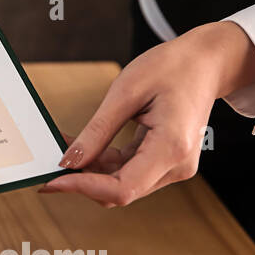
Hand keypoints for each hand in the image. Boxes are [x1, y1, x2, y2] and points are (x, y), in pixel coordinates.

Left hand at [41, 20, 254, 206]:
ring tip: (63, 146)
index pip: (122, 188)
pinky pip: (129, 172)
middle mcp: (177, 166)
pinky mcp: (166, 162)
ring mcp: (174, 167)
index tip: (51, 180)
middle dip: (82, 178)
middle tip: (48, 161)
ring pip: (122, 184)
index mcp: (172, 148)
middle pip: (121, 191)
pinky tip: (83, 147)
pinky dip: (104, 163)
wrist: (206, 63)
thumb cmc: (172, 68)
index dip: (83, 188)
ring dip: (90, 170)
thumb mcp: (126, 92)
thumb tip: (69, 161)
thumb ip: (98, 130)